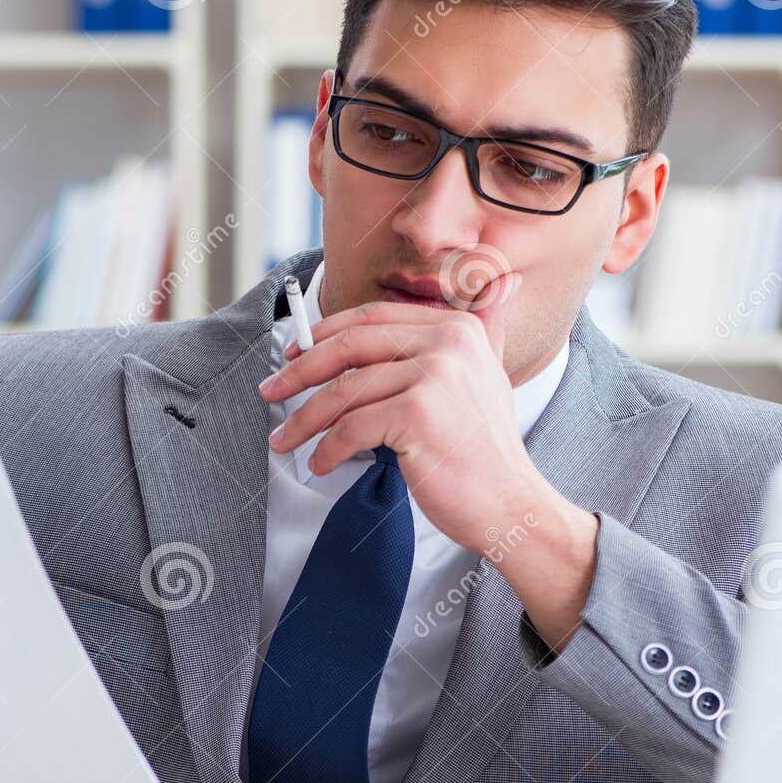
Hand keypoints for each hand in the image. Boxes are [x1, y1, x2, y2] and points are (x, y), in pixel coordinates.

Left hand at [258, 274, 599, 650]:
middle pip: (350, 347)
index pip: (372, 318)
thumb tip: (496, 277)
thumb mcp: (485, 377)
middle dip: (300, 369)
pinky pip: (351, 429)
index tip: (293, 354)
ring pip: (345, 392)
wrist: (510, 504)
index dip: (323, 333)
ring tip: (284, 438)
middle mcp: (449, 343)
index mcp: (457, 328)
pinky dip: (328, 449)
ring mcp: (435, 376)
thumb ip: (481, 329)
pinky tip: (320, 463)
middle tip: (270, 390)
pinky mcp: (417, 414)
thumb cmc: (483, 452)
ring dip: (304, 418)